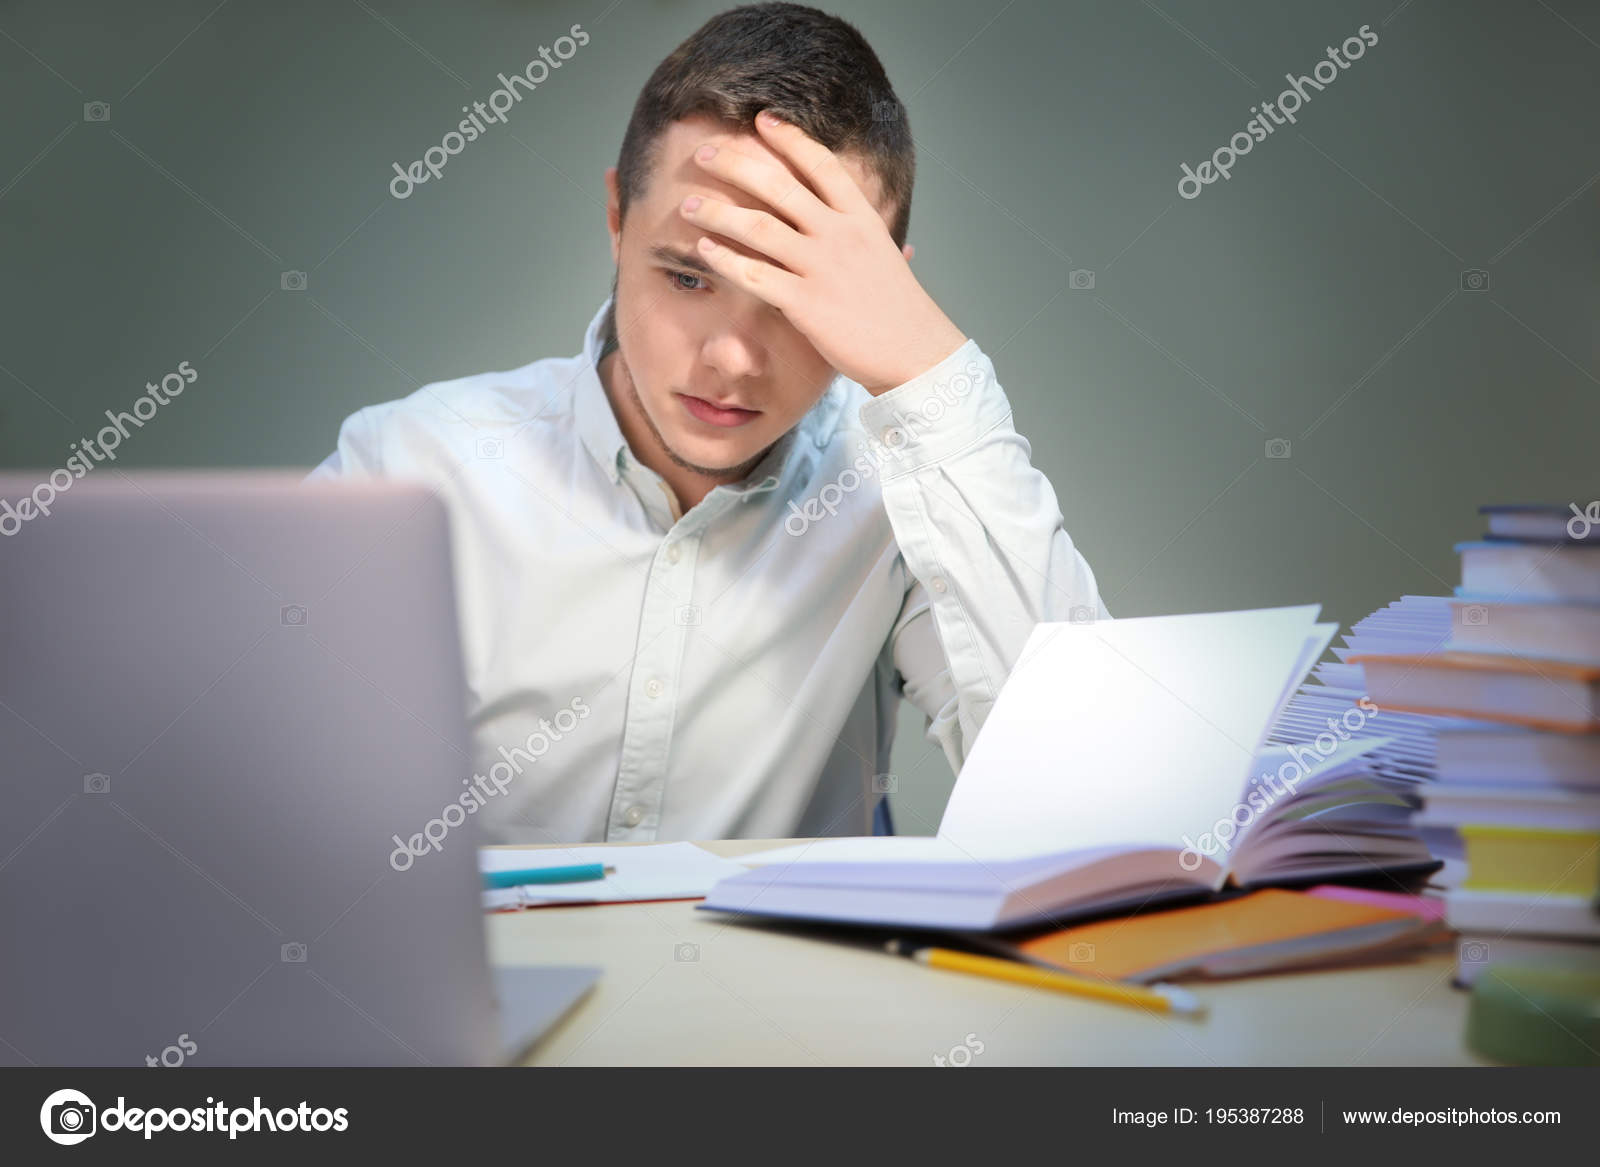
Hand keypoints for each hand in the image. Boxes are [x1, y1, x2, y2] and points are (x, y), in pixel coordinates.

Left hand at [680, 110, 967, 395]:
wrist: (916, 352)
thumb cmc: (899, 308)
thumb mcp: (886, 257)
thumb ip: (863, 234)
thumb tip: (866, 219)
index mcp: (861, 218)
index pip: (820, 165)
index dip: (789, 138)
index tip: (762, 120)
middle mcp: (839, 235)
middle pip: (778, 186)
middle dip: (735, 164)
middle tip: (703, 154)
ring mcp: (822, 268)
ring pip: (758, 228)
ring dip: (717, 212)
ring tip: (687, 204)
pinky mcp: (805, 304)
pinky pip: (754, 276)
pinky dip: (725, 260)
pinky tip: (703, 251)